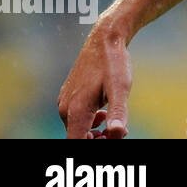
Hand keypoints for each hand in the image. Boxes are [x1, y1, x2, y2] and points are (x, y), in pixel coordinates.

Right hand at [58, 21, 132, 138]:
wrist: (104, 41)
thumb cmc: (114, 64)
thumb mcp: (121, 88)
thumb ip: (118, 112)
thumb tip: (116, 133)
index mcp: (76, 110)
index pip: (77, 143)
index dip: (94, 146)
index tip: (111, 139)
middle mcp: (65, 109)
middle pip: (77, 138)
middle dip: (97, 140)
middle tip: (120, 133)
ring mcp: (65, 102)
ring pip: (76, 128)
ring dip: (93, 132)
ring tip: (114, 125)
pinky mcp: (68, 97)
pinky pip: (75, 118)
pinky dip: (89, 122)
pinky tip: (103, 115)